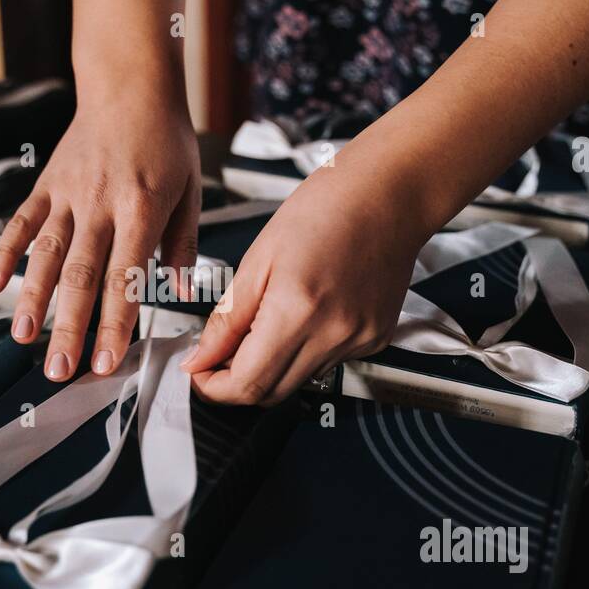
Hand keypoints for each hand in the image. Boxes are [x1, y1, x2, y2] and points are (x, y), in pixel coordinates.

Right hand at [0, 86, 200, 379]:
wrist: (130, 85)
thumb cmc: (167, 140)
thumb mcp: (191, 190)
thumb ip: (182, 245)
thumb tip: (178, 295)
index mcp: (142, 209)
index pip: (126, 277)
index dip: (114, 323)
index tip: (106, 361)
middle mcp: (101, 204)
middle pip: (81, 276)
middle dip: (69, 327)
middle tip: (60, 370)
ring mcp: (69, 194)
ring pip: (47, 254)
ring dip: (32, 299)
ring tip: (22, 339)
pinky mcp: (46, 183)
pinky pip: (22, 222)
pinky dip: (4, 252)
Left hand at [181, 159, 428, 404]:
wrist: (388, 194)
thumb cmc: (327, 208)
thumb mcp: (258, 259)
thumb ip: (227, 319)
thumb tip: (201, 358)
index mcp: (297, 310)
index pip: (246, 384)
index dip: (213, 387)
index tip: (199, 373)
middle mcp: (333, 334)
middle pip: (271, 394)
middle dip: (237, 382)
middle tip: (220, 352)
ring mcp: (359, 340)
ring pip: (298, 381)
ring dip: (271, 365)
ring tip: (265, 320)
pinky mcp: (375, 339)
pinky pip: (327, 363)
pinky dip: (304, 351)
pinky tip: (305, 314)